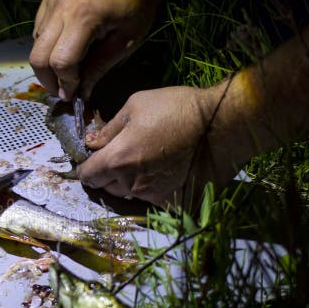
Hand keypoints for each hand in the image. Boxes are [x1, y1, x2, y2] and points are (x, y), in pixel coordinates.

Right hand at [29, 0, 166, 100]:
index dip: (66, 84)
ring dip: (46, 64)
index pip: (61, 61)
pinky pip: (39, 29)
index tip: (73, 95)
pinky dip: (47, 46)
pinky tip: (64, 50)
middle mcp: (61, 7)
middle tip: (63, 91)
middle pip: (38, 56)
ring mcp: (52, 0)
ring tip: (64, 73)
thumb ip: (101, 67)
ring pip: (35, 44)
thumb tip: (83, 92)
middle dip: (48, 80)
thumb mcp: (128, 38)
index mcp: (84, 17)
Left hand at [76, 86, 241, 206]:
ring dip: (128, 182)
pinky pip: (151, 198)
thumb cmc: (176, 108)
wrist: (221, 124)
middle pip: (106, 186)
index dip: (87, 167)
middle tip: (120, 157)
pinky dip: (151, 188)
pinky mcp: (172, 201)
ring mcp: (152, 195)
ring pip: (128, 194)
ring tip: (144, 162)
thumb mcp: (135, 106)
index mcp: (117, 159)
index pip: (88, 175)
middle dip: (107, 174)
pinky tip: (162, 172)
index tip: (92, 160)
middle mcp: (131, 183)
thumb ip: (109, 129)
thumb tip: (90, 143)